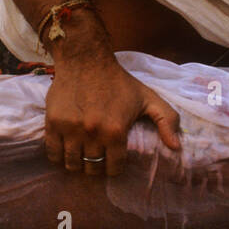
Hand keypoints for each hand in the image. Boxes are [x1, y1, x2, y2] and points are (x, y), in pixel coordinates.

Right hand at [45, 54, 180, 176]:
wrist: (85, 60)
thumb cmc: (119, 81)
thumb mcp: (149, 98)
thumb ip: (167, 120)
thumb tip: (175, 147)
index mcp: (116, 130)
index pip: (114, 167)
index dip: (115, 168)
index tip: (113, 163)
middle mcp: (92, 133)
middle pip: (92, 168)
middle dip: (96, 168)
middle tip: (97, 160)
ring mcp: (70, 129)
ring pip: (71, 164)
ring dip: (77, 164)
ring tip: (81, 157)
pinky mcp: (53, 123)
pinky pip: (52, 153)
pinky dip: (58, 157)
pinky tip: (65, 152)